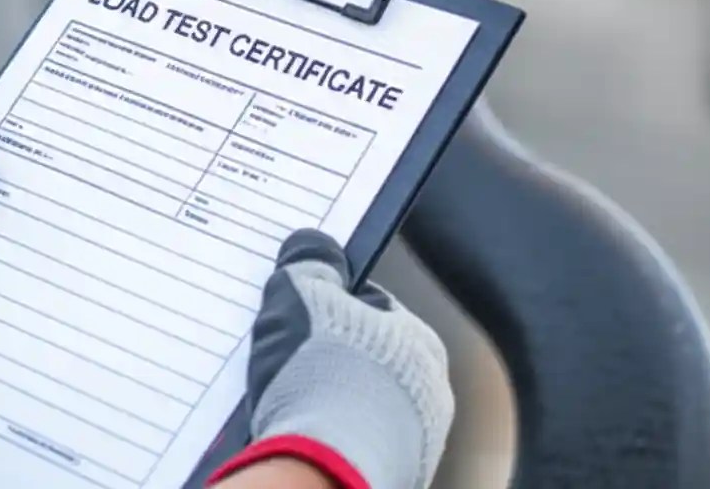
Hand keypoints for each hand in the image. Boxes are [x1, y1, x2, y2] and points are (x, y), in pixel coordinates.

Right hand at [210, 229, 453, 488]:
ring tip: (280, 403)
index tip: (297, 309)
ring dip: (325, 403)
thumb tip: (313, 243)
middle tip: (281, 357)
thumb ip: (308, 265)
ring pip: (359, 409)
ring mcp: (413, 445)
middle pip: (366, 360)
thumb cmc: (321, 379)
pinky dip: (325, 443)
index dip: (328, 304)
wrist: (326, 474)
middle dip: (327, 356)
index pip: (372, 307)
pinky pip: (349, 449)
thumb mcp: (301, 299)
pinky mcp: (388, 478)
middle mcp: (429, 395)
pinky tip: (294, 439)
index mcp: (419, 343)